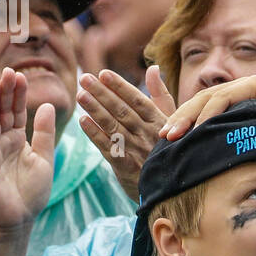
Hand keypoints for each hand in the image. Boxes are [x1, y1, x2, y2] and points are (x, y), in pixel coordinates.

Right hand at [0, 67, 54, 233]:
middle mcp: (2, 143)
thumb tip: (47, 105)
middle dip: (5, 92)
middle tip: (8, 70)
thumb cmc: (30, 194)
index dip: (18, 95)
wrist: (18, 221)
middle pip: (3, 112)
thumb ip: (44, 133)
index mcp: (17, 141)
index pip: (17, 113)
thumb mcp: (44, 159)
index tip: (20, 75)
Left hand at [77, 66, 175, 200]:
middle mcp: (148, 135)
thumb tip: (153, 68)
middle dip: (102, 93)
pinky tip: (83, 121)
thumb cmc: (172, 147)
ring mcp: (137, 151)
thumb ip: (160, 94)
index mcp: (160, 122)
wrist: (175, 188)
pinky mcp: (127, 168)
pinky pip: (108, 148)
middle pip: (121, 110)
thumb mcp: (172, 120)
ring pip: (113, 126)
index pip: (137, 100)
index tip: (104, 73)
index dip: (120, 87)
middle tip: (84, 78)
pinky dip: (95, 134)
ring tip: (80, 95)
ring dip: (95, 110)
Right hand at [159, 74, 255, 147]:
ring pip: (202, 105)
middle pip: (206, 98)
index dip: (206, 113)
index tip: (193, 132)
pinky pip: (207, 115)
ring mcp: (237, 99)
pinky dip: (191, 126)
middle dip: (185, 115)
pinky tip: (179, 140)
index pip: (224, 96)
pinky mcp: (234, 112)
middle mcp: (243, 87)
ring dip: (183, 119)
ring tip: (166, 138)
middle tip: (169, 135)